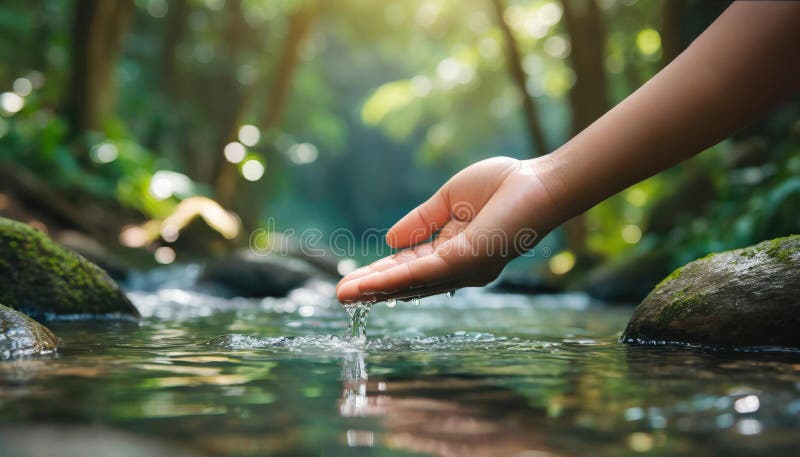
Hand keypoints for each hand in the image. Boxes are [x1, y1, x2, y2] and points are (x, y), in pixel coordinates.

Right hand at [336, 156, 561, 302]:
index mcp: (454, 251)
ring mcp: (463, 268)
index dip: (382, 272)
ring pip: (411, 282)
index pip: (411, 266)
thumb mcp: (448, 201)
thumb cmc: (504, 185)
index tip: (354, 279)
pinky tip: (371, 284)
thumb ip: (420, 221)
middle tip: (341, 296)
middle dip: (373, 289)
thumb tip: (388, 240)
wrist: (539, 181)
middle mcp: (459, 267)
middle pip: (408, 282)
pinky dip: (395, 278)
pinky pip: (424, 272)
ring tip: (344, 295)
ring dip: (376, 289)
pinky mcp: (468, 261)